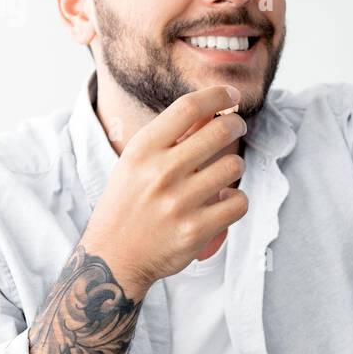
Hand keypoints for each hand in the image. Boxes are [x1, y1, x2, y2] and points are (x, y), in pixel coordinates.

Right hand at [79, 85, 249, 298]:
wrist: (113, 257)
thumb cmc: (128, 204)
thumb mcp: (135, 163)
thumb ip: (168, 139)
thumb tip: (210, 110)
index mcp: (143, 150)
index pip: (188, 107)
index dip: (217, 95)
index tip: (231, 95)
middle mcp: (160, 173)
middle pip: (220, 131)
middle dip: (236, 125)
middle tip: (236, 128)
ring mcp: (179, 202)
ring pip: (234, 166)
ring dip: (234, 166)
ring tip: (222, 173)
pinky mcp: (196, 230)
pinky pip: (238, 202)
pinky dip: (235, 200)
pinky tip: (222, 202)